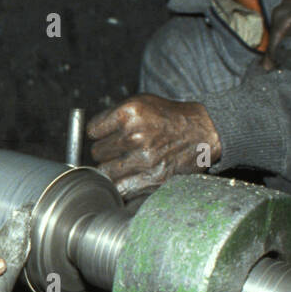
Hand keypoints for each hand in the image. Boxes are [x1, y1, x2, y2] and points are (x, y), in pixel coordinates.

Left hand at [87, 94, 220, 200]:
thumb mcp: (140, 103)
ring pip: (104, 172)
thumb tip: (88, 136)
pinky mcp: (153, 177)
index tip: (107, 136)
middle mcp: (135, 135)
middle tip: (121, 150)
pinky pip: (120, 188)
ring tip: (126, 163)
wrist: (202, 131)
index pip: (92, 131)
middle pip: (97, 153)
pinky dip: (120, 185)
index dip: (99, 134)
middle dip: (106, 152)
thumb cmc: (168, 117)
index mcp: (129, 113)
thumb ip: (112, 117)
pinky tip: (129, 177)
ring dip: (112, 170)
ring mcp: (144, 158)